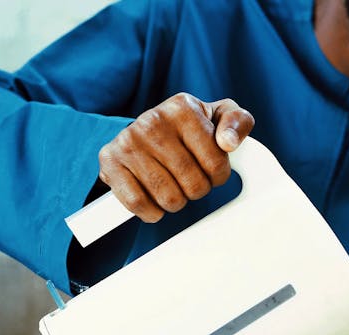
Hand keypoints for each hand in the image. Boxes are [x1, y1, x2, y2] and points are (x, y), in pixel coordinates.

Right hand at [97, 93, 254, 221]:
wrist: (143, 131)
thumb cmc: (189, 128)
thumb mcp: (219, 116)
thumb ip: (238, 123)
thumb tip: (228, 142)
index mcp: (183, 107)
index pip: (217, 165)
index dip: (218, 176)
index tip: (209, 168)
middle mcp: (153, 120)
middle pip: (194, 186)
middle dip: (196, 190)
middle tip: (188, 177)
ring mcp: (129, 141)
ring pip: (170, 200)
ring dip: (176, 202)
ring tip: (171, 184)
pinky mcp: (110, 161)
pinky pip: (139, 205)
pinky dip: (151, 212)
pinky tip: (153, 197)